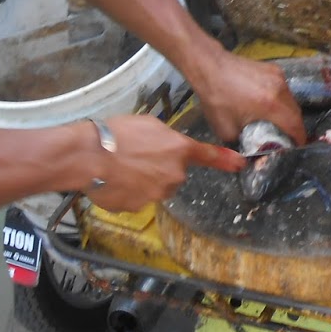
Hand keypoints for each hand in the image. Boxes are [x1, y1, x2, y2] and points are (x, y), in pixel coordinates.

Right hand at [76, 113, 240, 212]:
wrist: (90, 156)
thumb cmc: (116, 134)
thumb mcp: (148, 124)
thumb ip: (165, 138)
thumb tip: (166, 147)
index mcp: (178, 149)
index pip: (208, 155)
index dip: (226, 160)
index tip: (241, 164)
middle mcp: (174, 174)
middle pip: (173, 174)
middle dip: (159, 168)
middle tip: (136, 155)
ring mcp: (157, 194)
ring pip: (155, 187)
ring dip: (142, 180)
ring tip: (120, 166)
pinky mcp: (139, 207)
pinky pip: (137, 199)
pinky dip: (127, 191)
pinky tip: (113, 179)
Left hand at [188, 49, 306, 146]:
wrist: (209, 67)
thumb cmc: (216, 98)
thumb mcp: (227, 130)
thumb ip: (243, 145)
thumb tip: (252, 154)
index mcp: (271, 105)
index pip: (295, 126)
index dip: (298, 139)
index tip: (296, 147)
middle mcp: (280, 89)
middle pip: (296, 113)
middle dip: (294, 127)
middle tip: (286, 138)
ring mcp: (278, 76)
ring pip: (291, 100)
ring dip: (288, 113)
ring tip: (277, 122)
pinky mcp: (273, 69)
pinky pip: (283, 89)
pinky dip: (280, 100)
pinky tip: (268, 105)